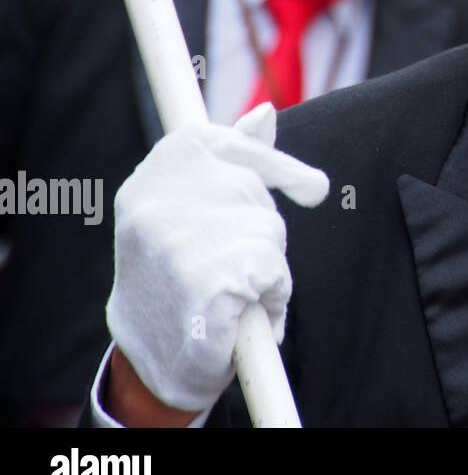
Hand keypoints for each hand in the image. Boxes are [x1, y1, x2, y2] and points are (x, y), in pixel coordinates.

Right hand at [105, 103, 327, 418]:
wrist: (150, 363)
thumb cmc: (176, 278)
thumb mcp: (189, 211)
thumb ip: (228, 160)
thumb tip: (265, 111)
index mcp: (151, 178)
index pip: (226, 142)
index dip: (275, 167)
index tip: (309, 189)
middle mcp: (159, 202)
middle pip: (253, 189)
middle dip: (261, 225)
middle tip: (226, 264)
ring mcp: (184, 240)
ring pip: (269, 231)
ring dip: (266, 262)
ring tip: (227, 290)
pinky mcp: (215, 280)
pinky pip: (275, 272)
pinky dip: (272, 295)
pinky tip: (241, 312)